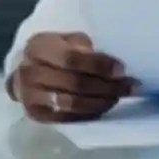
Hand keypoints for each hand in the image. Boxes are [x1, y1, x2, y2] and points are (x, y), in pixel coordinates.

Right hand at [9, 32, 136, 122]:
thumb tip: (112, 67)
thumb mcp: (68, 40)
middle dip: (106, 86)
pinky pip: (68, 118)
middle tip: (130, 86)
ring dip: (101, 101)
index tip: (121, 70)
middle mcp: (29, 72)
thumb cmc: (55, 51)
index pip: (71, 59)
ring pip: (72, 103)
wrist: (28, 71)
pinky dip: (90, 113)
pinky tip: (104, 106)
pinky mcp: (36, 114)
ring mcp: (30, 96)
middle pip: (74, 83)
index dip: (98, 65)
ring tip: (119, 96)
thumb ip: (85, 48)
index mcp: (38, 47)